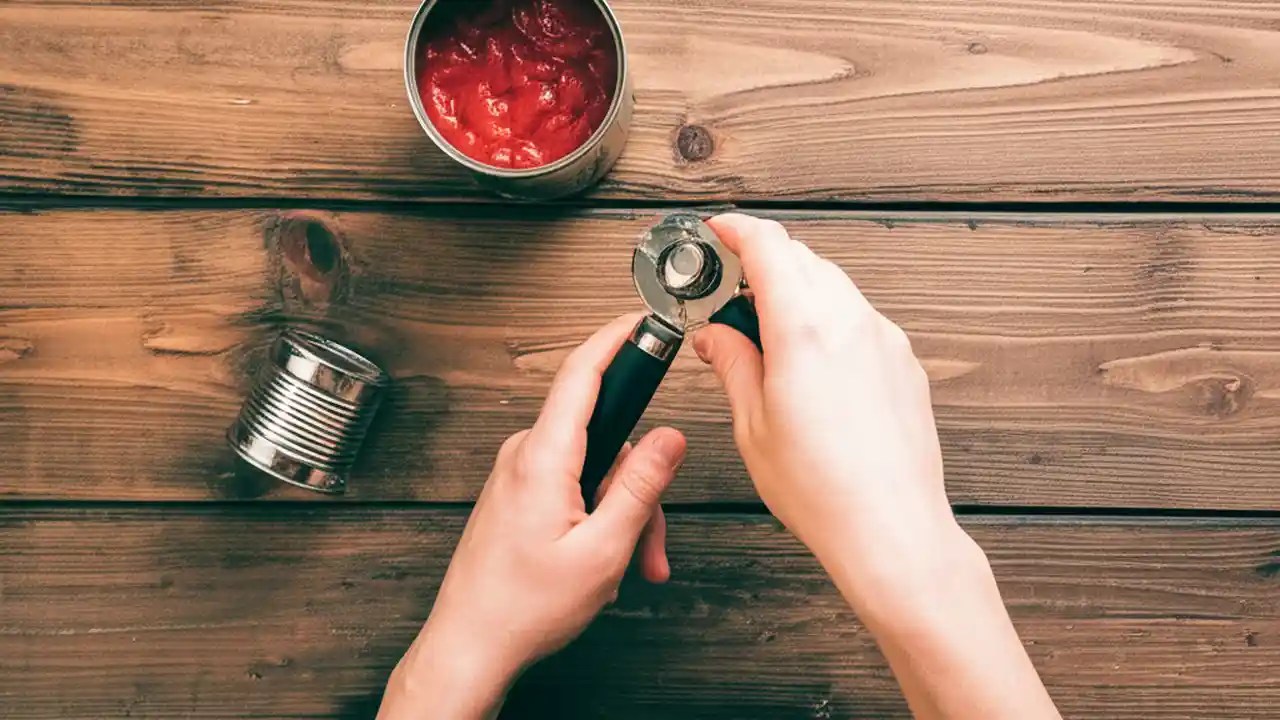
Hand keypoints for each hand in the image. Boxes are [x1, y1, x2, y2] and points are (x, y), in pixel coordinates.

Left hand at [378, 314, 686, 719]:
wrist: (469, 646)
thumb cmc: (522, 609)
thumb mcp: (602, 551)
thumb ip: (640, 487)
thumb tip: (670, 438)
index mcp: (542, 459)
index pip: (580, 374)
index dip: (614, 338)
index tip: (640, 317)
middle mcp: (524, 457)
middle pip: (604, 440)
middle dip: (638, 487)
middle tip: (653, 541)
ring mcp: (518, 476)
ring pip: (593, 471)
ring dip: (621, 516)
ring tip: (629, 565)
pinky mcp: (517, 495)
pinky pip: (572, 488)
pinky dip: (597, 520)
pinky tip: (602, 562)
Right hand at [694, 214, 957, 613]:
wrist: (892, 528)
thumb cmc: (824, 489)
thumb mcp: (753, 425)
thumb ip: (733, 365)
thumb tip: (715, 336)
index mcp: (804, 329)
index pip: (768, 245)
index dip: (736, 229)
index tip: (717, 232)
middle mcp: (851, 321)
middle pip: (803, 258)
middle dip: (763, 260)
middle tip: (730, 290)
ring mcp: (884, 339)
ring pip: (835, 284)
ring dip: (798, 289)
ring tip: (767, 331)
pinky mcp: (904, 362)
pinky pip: (860, 317)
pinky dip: (829, 318)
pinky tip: (810, 360)